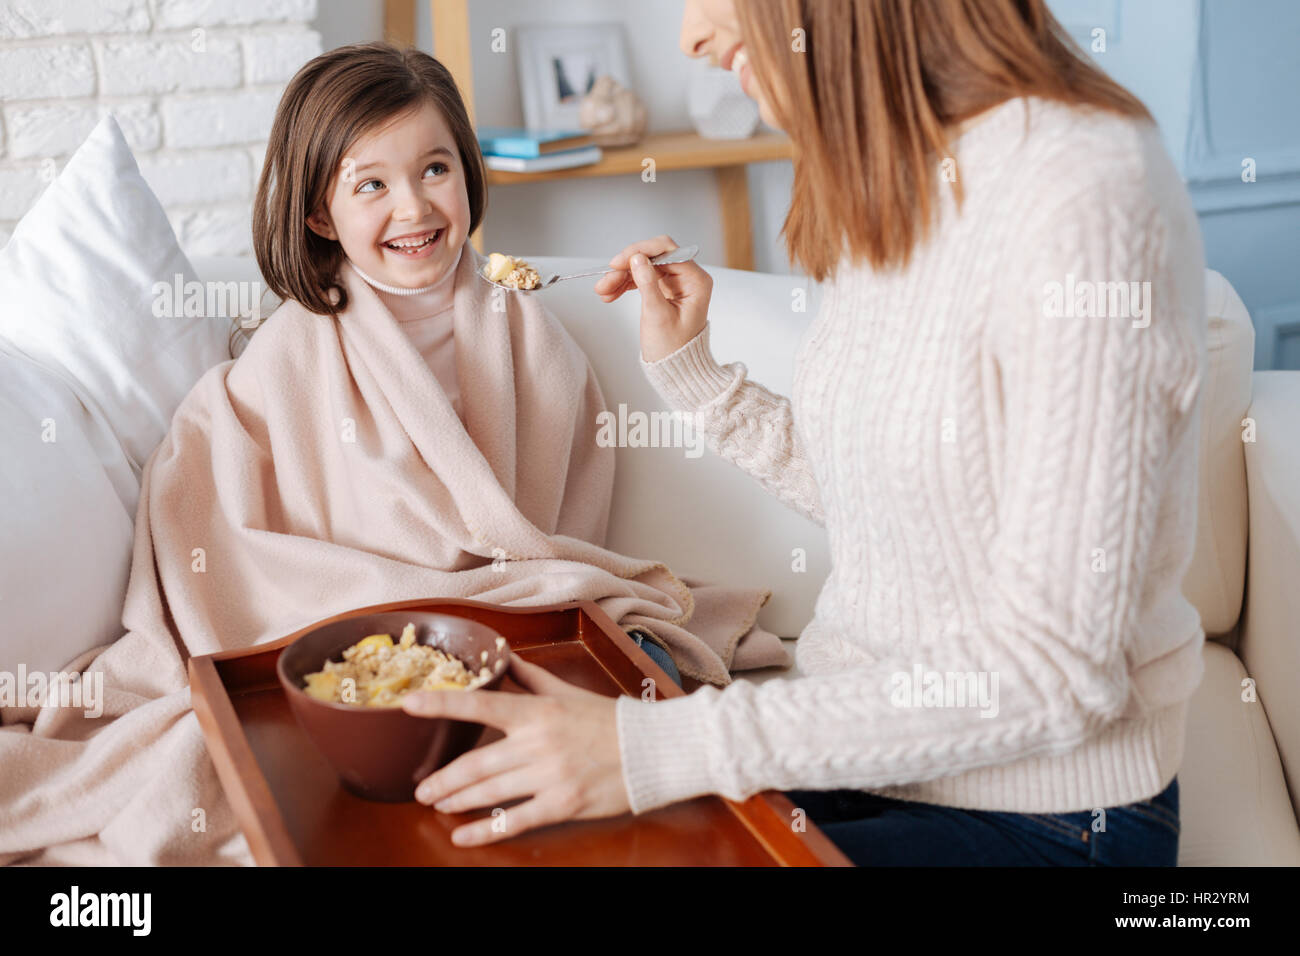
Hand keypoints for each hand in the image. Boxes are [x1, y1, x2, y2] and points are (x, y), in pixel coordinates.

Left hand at [401, 654, 629, 846]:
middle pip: (476, 763)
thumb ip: (530, 677)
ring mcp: (550, 776)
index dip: (441, 704)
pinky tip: (463, 836)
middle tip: (421, 787)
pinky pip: (515, 821)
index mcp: (538, 712)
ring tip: (438, 804)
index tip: (409, 705)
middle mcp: (539, 744)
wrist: (653, 750)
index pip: (480, 706)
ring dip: (457, 800)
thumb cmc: (610, 720)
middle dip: (442, 778)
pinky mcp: (563, 805)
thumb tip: (504, 655)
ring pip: (489, 792)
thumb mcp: (568, 692)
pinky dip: (484, 831)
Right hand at [594, 234, 711, 362]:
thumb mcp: (657, 315)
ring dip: (622, 277)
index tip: (618, 263)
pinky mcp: (665, 289)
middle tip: (606, 279)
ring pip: (644, 267)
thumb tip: (637, 258)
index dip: (640, 252)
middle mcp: (688, 277)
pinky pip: (643, 279)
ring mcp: (676, 282)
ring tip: (603, 291)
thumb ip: (647, 284)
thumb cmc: (673, 348)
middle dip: (627, 266)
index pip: (668, 250)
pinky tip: (610, 294)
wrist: (676, 369)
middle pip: (653, 257)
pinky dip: (626, 285)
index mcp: (696, 280)